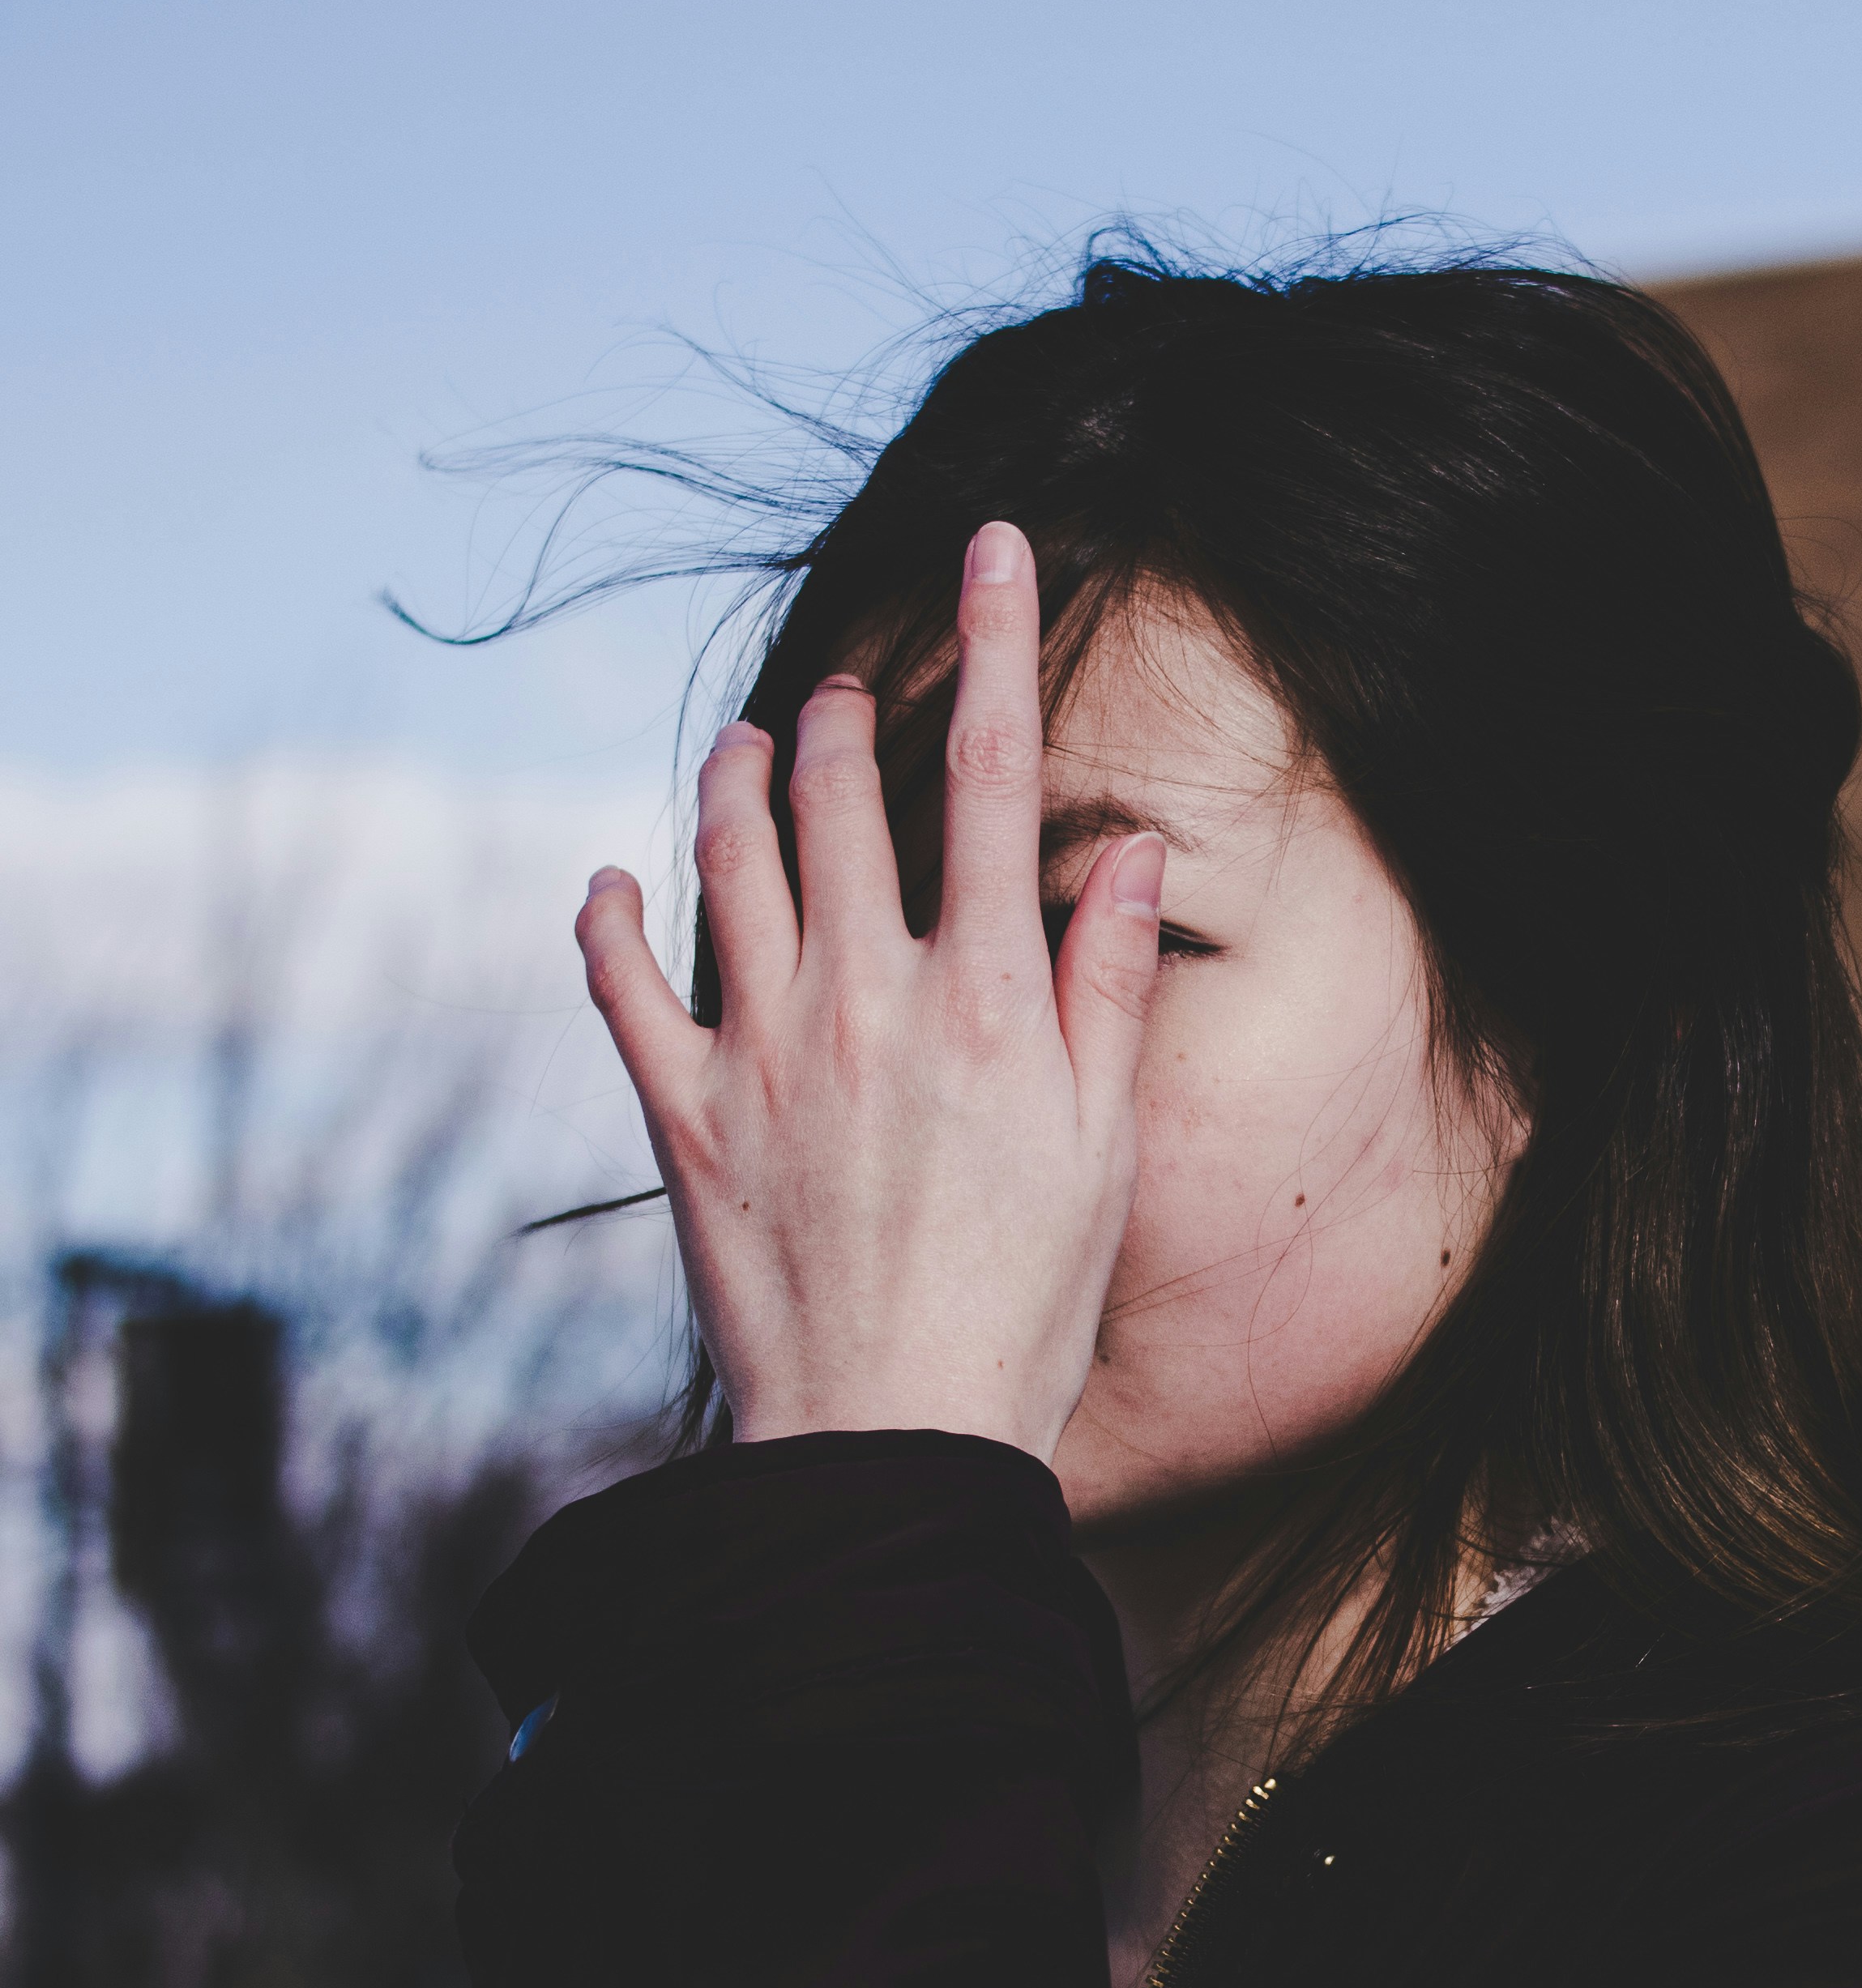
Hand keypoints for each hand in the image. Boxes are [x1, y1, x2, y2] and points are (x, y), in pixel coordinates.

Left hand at [578, 522, 1164, 1456]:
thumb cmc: (1026, 1310)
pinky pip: (622, 984)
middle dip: (845, 713)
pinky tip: (613, 881)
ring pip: (728, 857)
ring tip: (748, 745)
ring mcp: (764, 1051)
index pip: (998, 778)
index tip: (992, 549)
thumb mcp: (1106, 1149)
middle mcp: (870, 999)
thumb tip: (1125, 856)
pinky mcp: (681, 1116)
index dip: (994, 644)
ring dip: (734, 778)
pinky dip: (609, 918)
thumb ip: (1105, 990)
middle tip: (847, 693)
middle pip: (842, 794)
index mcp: (990, 1000)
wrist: (895, 1439)